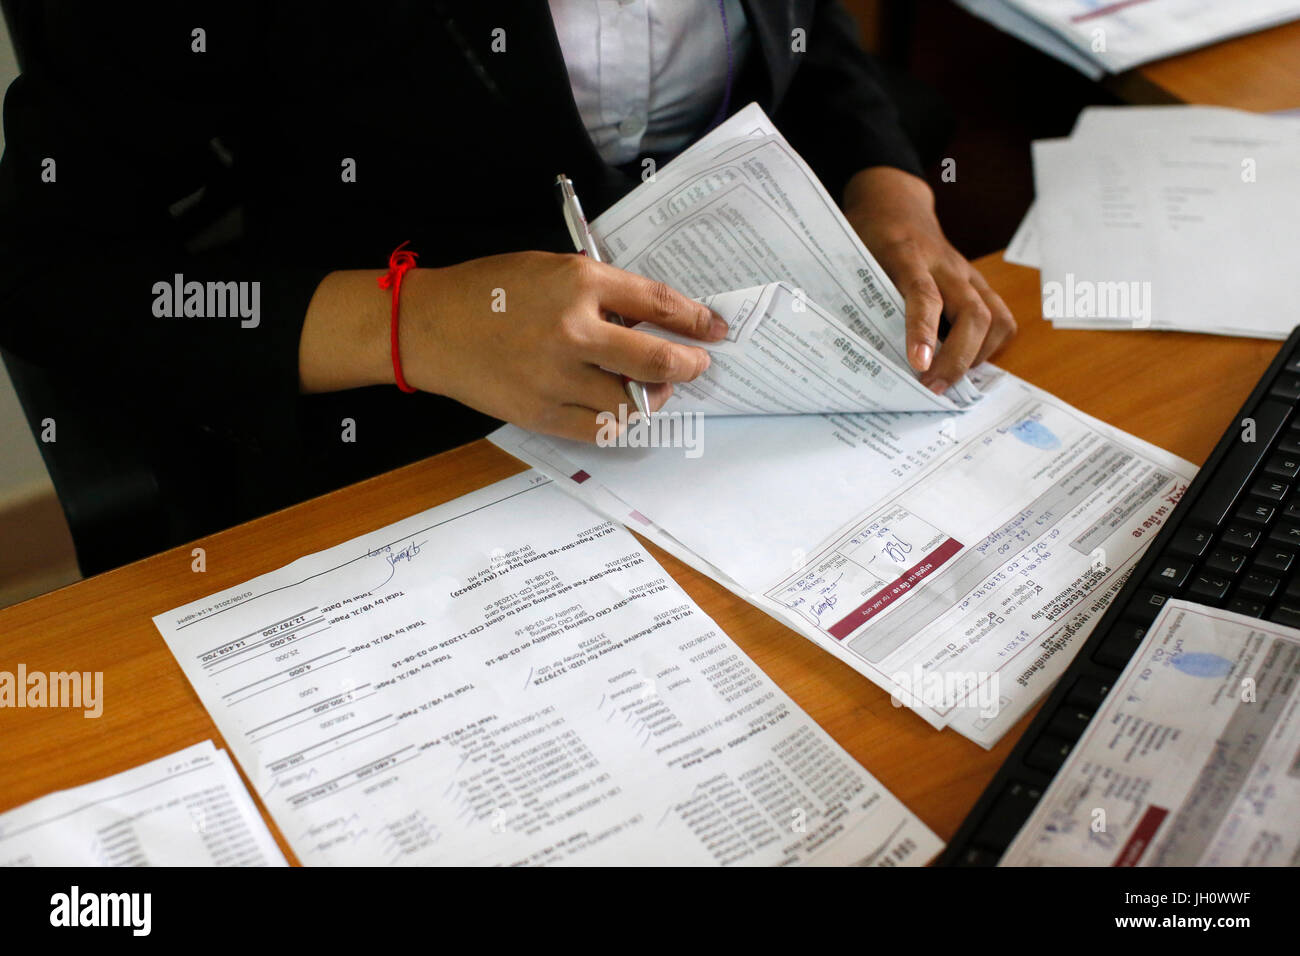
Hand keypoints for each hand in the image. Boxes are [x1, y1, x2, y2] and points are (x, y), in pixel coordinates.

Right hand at [300, 252, 725, 441]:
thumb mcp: (551, 270)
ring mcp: (557, 377)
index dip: (694, 319)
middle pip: (656, 360)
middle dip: (687, 365)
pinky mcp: (541, 413)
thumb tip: (651, 319)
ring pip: (632, 403)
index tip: (713, 328)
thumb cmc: (489, 290)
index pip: (657, 303)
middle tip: (696, 365)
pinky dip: (620, 424)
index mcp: (578, 284)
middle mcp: (574, 331)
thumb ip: (601, 292)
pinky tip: (620, 411)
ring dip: (651, 398)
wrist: (430, 326)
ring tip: (649, 389)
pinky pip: (600, 431)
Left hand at [843, 167, 1015, 392]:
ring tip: (948, 379)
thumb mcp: (849, 256)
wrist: (895, 203)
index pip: (923, 293)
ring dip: (977, 356)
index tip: (918, 364)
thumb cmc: (868, 234)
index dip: (922, 330)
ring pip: (995, 318)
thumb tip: (841, 344)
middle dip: (957, 358)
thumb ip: (848, 292)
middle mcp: (945, 264)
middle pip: (972, 312)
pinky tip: (964, 361)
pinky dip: (989, 346)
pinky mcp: (978, 283)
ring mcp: (967, 273)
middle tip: (932, 389)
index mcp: (906, 254)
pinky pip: (1000, 317)